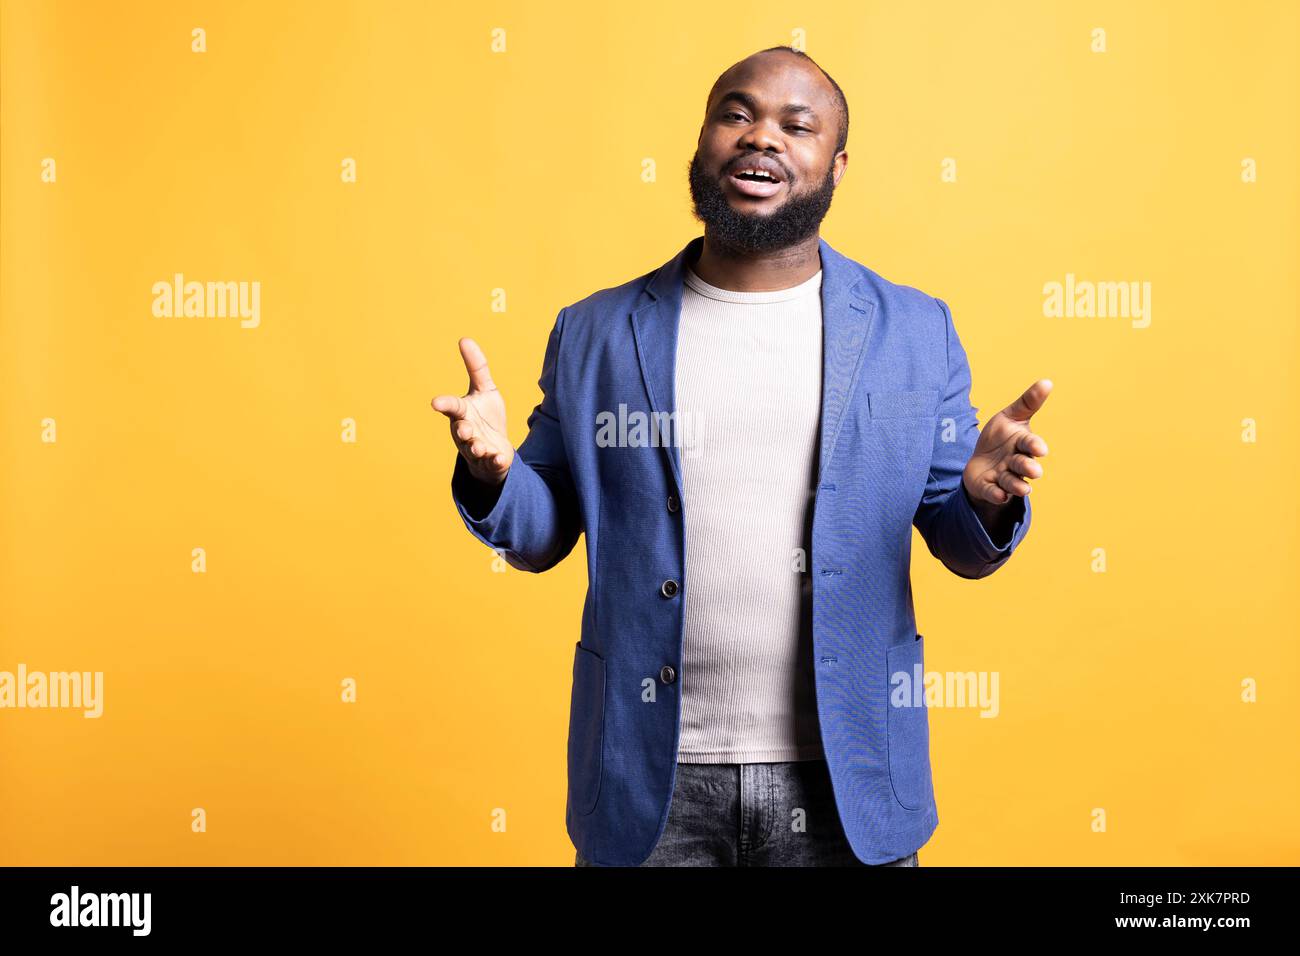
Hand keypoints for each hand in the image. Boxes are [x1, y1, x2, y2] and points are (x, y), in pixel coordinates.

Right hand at [431, 337, 513, 486]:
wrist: (493, 449)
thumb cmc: (486, 417)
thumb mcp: (485, 389)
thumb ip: (477, 367)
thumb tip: (464, 339)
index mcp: (462, 413)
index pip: (452, 406)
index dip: (444, 403)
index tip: (435, 402)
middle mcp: (466, 431)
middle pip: (461, 431)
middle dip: (462, 431)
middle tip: (464, 429)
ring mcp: (477, 448)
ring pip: (473, 449)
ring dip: (476, 447)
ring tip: (480, 446)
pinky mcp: (490, 461)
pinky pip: (492, 462)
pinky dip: (495, 460)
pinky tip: (499, 457)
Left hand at [962, 379, 1051, 507]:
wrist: (981, 460)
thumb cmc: (1001, 438)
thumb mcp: (1010, 417)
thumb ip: (1027, 403)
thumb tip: (1047, 382)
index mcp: (1021, 444)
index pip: (1029, 444)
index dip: (1034, 445)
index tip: (1040, 449)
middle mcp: (1015, 462)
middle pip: (1023, 465)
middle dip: (1028, 467)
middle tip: (1033, 471)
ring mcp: (1003, 477)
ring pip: (1012, 482)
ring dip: (1016, 484)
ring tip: (1022, 488)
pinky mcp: (989, 488)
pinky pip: (993, 493)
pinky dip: (996, 494)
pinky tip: (999, 494)